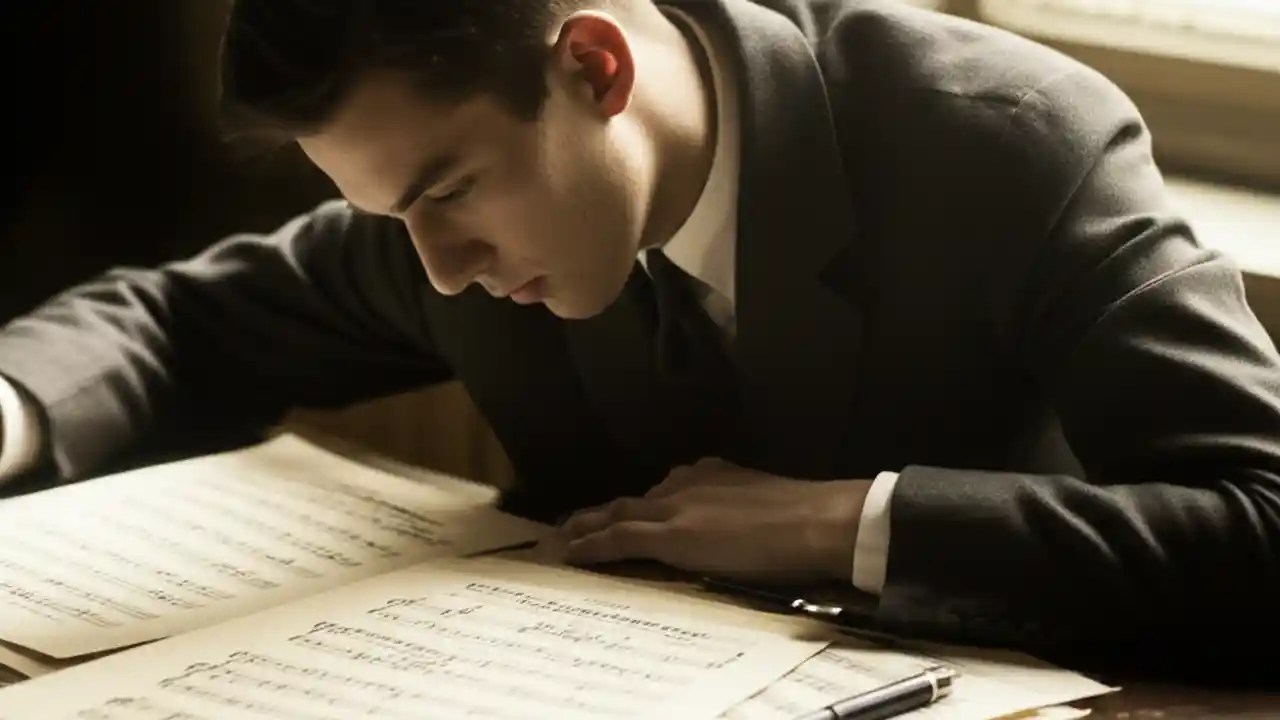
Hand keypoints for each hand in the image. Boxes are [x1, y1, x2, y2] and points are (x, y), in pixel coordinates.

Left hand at [556, 458, 871, 583]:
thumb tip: (737, 525)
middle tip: (575, 523)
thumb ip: (742, 508)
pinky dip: (592, 546)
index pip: (666, 491)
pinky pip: (619, 539)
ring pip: (617, 514)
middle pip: (633, 499)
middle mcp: (686, 484)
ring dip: (587, 526)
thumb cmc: (806, 518)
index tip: (627, 514)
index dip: (643, 505)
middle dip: (603, 512)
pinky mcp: (671, 535)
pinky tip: (571, 555)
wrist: (815, 519)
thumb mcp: (766, 501)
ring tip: (562, 538)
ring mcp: (676, 508)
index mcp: (711, 476)